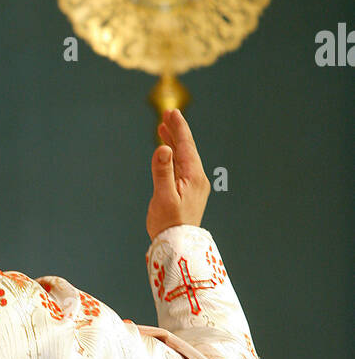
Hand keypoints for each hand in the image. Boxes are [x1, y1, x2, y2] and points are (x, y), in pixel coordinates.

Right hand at [146, 108, 210, 240]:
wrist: (178, 245)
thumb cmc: (168, 223)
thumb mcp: (163, 196)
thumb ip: (162, 171)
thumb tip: (163, 148)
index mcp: (193, 177)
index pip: (186, 146)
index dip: (179, 128)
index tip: (172, 113)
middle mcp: (196, 178)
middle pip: (187, 148)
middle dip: (177, 131)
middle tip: (167, 114)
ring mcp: (193, 185)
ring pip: (184, 157)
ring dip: (175, 142)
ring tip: (164, 128)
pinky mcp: (187, 191)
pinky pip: (181, 166)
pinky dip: (174, 155)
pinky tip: (167, 152)